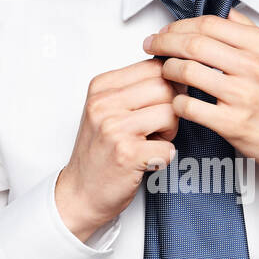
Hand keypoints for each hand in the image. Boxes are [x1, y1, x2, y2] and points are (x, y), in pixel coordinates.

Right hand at [55, 59, 178, 240]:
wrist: (80, 193)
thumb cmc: (99, 152)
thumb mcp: (109, 109)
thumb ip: (137, 88)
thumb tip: (179, 73)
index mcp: (101, 86)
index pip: (155, 66)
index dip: (170, 85)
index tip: (161, 103)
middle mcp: (104, 103)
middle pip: (166, 87)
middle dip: (172, 108)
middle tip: (157, 127)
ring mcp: (114, 128)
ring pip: (172, 113)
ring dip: (170, 132)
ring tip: (150, 143)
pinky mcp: (127, 154)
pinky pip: (170, 147)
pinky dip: (164, 157)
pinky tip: (146, 160)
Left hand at [143, 8, 258, 187]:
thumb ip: (248, 33)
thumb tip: (220, 12)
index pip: (210, 23)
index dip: (180, 25)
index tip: (166, 32)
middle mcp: (255, 66)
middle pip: (194, 43)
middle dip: (164, 42)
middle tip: (151, 46)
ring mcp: (243, 95)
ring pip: (187, 71)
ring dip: (167, 70)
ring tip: (164, 73)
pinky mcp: (233, 123)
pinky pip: (189, 106)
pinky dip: (176, 102)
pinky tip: (177, 102)